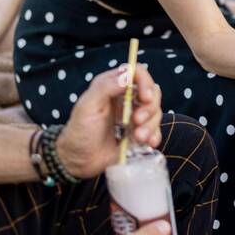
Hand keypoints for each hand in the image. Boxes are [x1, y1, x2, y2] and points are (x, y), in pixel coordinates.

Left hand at [55, 63, 162, 178]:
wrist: (79, 161)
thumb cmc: (79, 131)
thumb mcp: (87, 106)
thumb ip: (105, 87)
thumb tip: (127, 76)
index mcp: (112, 86)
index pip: (137, 73)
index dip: (145, 83)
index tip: (144, 98)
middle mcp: (126, 98)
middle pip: (152, 93)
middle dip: (149, 108)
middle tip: (136, 121)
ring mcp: (134, 116)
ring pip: (156, 112)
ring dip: (150, 125)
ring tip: (138, 137)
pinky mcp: (139, 132)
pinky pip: (155, 130)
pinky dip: (155, 136)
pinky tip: (147, 143)